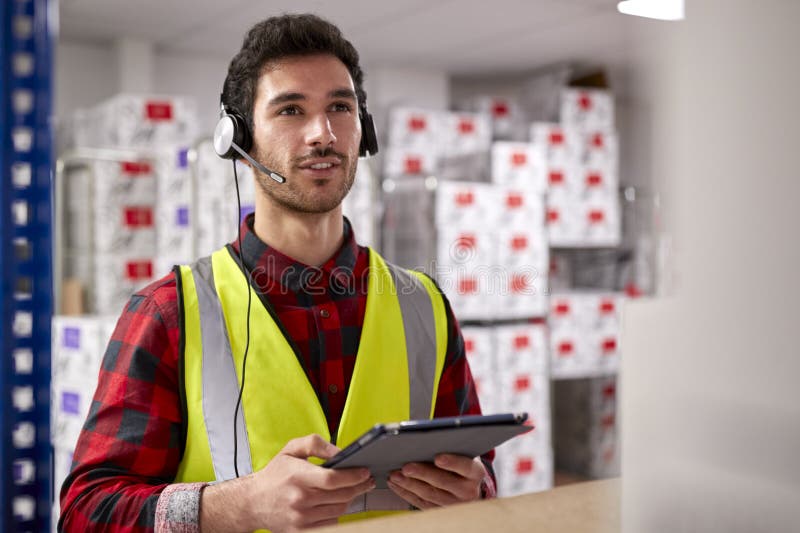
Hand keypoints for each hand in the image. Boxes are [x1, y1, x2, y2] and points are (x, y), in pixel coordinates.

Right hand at [201, 434, 374, 532]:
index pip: (332, 478)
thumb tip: (340, 452)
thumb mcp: (291, 449)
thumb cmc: (274, 475)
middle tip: (366, 479)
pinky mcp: (302, 530)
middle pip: (341, 495)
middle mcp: (299, 498)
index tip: (364, 471)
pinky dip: (337, 512)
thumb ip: (316, 444)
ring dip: (350, 499)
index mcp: (297, 476)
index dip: (353, 475)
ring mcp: (301, 517)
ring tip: (353, 489)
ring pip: (339, 510)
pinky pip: (331, 522)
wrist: (253, 502)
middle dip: (359, 486)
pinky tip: (335, 502)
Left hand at [386, 454, 486, 508]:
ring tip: (395, 475)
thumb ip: (451, 447)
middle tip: (406, 468)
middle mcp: (467, 491)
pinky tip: (396, 484)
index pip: (466, 467)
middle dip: (422, 474)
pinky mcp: (440, 510)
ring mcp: (453, 503)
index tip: (438, 458)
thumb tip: (426, 439)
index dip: (452, 462)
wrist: (467, 486)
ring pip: (429, 494)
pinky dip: (406, 493)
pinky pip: (421, 503)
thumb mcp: (462, 453)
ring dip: (409, 484)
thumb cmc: (460, 463)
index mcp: (475, 472)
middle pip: (443, 482)